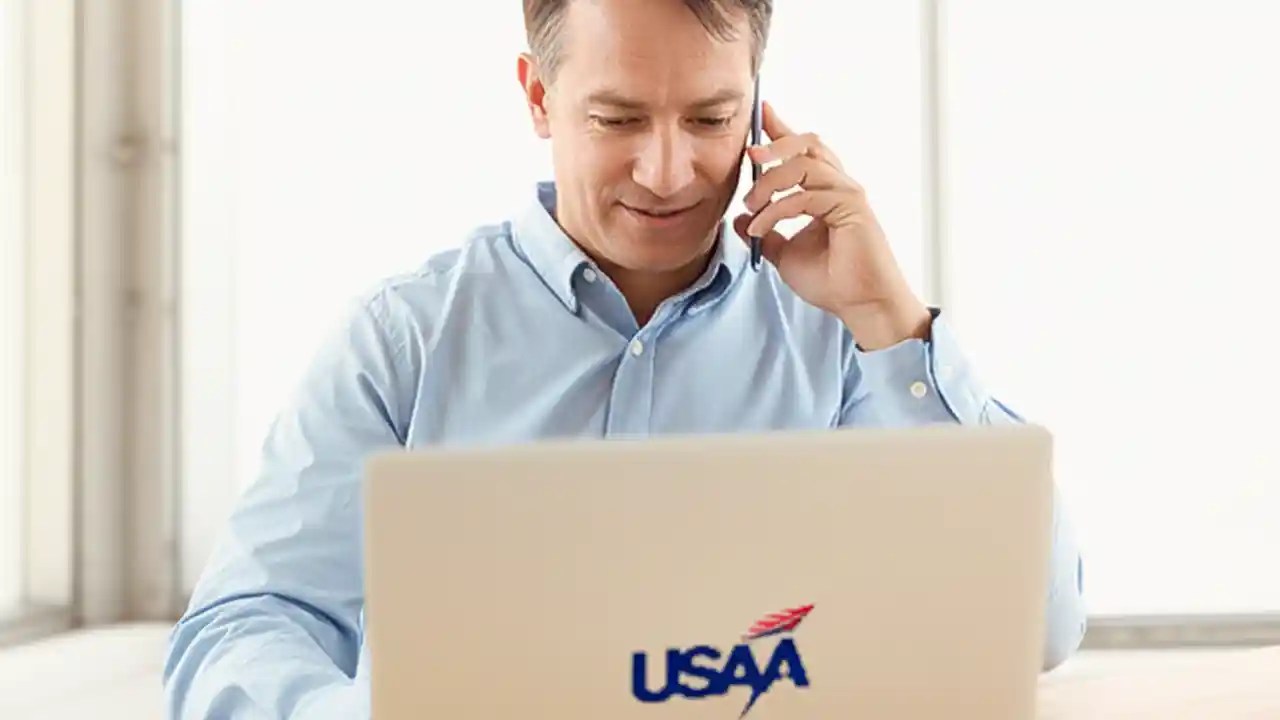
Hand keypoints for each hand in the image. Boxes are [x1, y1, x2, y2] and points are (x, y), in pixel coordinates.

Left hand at [732, 101, 931, 349]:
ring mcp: (847, 194)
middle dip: (776, 142)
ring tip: (751, 206)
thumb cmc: (833, 282)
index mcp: (826, 191)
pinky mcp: (850, 207)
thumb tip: (741, 220)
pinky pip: (805, 195)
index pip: (803, 150)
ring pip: (804, 165)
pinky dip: (777, 210)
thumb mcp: (785, 254)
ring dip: (769, 183)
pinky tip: (762, 228)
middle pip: (808, 143)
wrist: (860, 305)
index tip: (760, 113)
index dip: (781, 129)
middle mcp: (839, 186)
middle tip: (750, 156)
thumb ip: (766, 233)